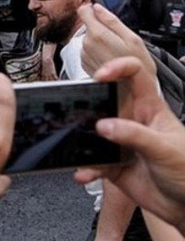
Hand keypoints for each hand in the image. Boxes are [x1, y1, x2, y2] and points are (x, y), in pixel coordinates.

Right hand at [75, 56, 184, 232]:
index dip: (118, 67)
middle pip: (105, 100)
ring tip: (75, 145)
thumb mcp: (165, 148)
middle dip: (88, 102)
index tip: (101, 76)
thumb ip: (135, 135)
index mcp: (150, 109)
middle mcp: (132, 122)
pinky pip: (92, 162)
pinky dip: (85, 168)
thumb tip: (104, 125)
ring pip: (93, 132)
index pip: (134, 75)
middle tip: (77, 110)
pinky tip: (84, 173)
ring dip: (81, 138)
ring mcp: (120, 143)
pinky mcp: (113, 164)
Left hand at [78, 3, 155, 78]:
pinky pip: (89, 52)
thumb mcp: (132, 39)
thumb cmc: (137, 67)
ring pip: (89, 39)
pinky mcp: (84, 64)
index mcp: (97, 34)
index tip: (99, 12)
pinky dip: (98, 53)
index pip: (83, 11)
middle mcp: (86, 44)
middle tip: (118, 39)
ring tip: (115, 52)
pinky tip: (110, 59)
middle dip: (101, 29)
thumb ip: (112, 20)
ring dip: (100, 42)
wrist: (132, 92)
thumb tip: (98, 8)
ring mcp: (84, 55)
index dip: (91, 9)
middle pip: (88, 27)